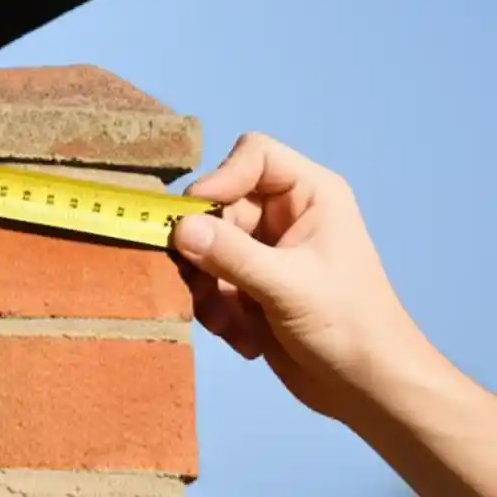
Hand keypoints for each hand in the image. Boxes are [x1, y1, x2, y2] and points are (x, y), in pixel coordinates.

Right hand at [170, 132, 418, 421]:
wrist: (367, 390)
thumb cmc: (349, 326)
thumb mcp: (288, 286)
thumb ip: (232, 255)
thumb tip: (178, 228)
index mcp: (310, 195)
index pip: (253, 156)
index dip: (220, 178)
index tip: (194, 217)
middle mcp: (284, 214)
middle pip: (217, 207)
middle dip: (206, 254)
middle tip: (205, 289)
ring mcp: (264, 250)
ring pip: (204, 248)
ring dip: (208, 289)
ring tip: (228, 324)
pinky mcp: (249, 285)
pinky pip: (209, 282)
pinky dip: (216, 311)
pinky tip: (242, 338)